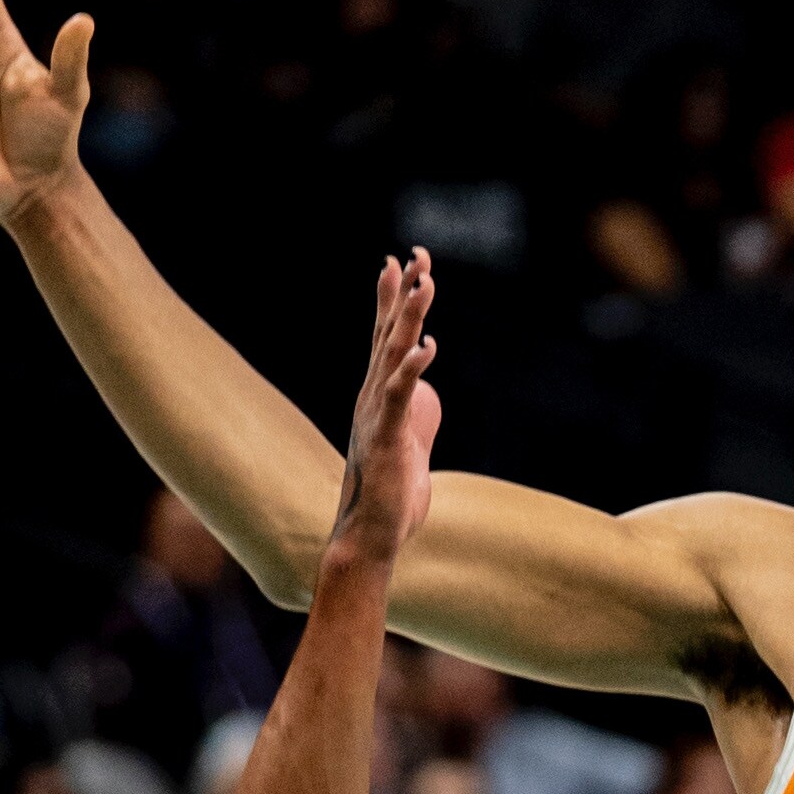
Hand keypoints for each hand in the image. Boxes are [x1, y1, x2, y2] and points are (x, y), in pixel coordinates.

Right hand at [329, 251, 440, 566]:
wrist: (367, 538)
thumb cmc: (387, 497)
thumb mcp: (408, 444)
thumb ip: (416, 413)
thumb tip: (425, 391)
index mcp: (378, 398)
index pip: (384, 338)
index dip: (391, 299)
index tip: (400, 262)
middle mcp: (372, 398)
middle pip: (388, 335)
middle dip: (403, 294)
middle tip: (416, 256)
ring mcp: (377, 416)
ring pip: (393, 357)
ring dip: (409, 320)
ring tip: (424, 285)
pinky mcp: (386, 439)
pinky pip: (399, 398)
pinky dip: (411, 370)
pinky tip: (426, 348)